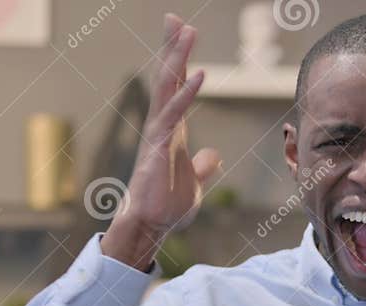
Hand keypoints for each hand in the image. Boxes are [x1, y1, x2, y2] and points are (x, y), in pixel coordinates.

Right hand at [101, 13, 220, 269]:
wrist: (152, 226)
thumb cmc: (168, 204)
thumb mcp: (196, 182)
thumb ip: (203, 166)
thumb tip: (213, 155)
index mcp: (172, 129)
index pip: (176, 86)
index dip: (179, 60)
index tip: (180, 32)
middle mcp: (163, 125)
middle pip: (168, 78)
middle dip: (173, 48)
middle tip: (177, 19)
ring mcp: (158, 133)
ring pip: (168, 88)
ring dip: (178, 59)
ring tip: (187, 31)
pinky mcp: (159, 147)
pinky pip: (174, 114)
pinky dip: (186, 93)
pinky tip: (198, 74)